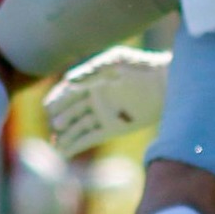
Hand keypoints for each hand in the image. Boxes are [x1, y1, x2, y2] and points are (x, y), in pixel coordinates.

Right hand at [43, 46, 171, 156]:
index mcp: (91, 81)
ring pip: (77, 126)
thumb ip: (92, 70)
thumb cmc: (141, 66)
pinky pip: (90, 137)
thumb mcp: (115, 61)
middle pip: (69, 111)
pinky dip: (77, 144)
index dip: (56, 99)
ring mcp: (103, 114)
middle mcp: (94, 98)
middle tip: (54, 126)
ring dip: (65, 135)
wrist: (166, 83)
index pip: (67, 92)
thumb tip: (68, 80)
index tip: (48, 107)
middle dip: (59, 118)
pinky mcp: (113, 128)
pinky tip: (64, 152)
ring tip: (55, 143)